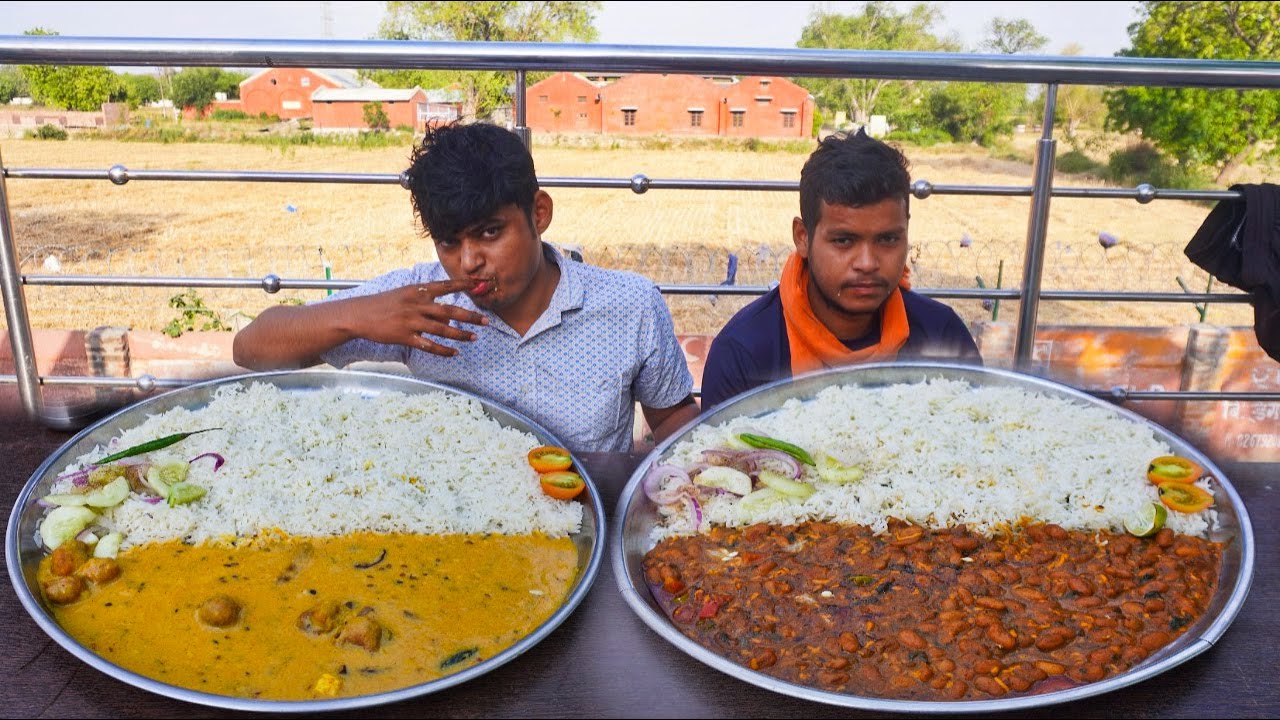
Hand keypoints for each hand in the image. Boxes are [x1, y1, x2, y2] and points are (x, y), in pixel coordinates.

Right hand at [354, 278, 487, 356]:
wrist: (359, 314)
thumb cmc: (383, 304)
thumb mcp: (404, 295)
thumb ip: (425, 302)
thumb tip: (447, 318)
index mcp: (417, 291)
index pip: (445, 286)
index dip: (462, 285)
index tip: (478, 284)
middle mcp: (417, 304)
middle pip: (449, 311)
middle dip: (470, 316)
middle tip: (486, 321)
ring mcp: (411, 321)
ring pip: (442, 329)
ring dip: (461, 335)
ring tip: (474, 337)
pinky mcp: (405, 336)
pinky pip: (428, 345)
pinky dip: (443, 350)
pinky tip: (454, 353)